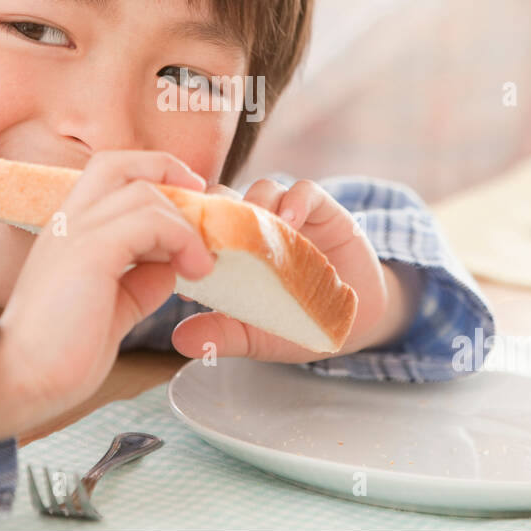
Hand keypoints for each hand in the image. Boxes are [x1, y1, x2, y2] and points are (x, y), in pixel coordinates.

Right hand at [0, 150, 213, 440]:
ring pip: (143, 192)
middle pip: (120, 163)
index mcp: (68, 232)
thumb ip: (138, 283)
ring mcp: (75, 233)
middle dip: (168, 172)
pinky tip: (194, 271)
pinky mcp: (89, 253)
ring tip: (202, 263)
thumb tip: (170, 269)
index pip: (109, 175)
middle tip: (202, 202)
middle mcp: (68, 222)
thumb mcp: (112, 309)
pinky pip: (149, 223)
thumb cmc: (58, 355)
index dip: (153, 177)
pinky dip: (181, 239)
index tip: (188, 204)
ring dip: (184, 222)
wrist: (18, 381)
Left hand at [169, 179, 394, 362]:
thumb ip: (221, 333)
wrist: (351, 323)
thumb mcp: (256, 335)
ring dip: (256, 203)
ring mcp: (288, 216)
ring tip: (258, 229)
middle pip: (226, 198)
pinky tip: (291, 220)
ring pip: (263, 189)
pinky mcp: (322, 210)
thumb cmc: (296, 324)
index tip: (184, 273)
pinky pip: (306, 191)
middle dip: (216, 211)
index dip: (189, 242)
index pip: (201, 227)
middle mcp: (256, 227)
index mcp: (231, 251)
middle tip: (212, 236)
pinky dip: (296, 200)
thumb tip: (179, 340)